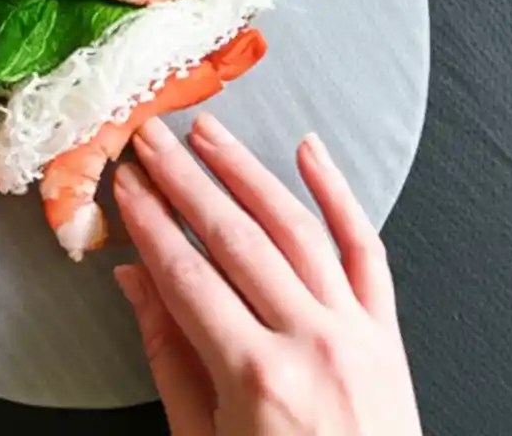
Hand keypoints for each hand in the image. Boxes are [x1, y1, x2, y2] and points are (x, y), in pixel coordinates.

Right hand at [112, 115, 421, 435]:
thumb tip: (136, 280)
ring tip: (209, 133)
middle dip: (186, 181)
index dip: (150, 223)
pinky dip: (339, 195)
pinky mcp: (386, 330)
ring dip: (247, 172)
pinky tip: (309, 153)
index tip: (125, 186)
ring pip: (297, 228)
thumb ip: (169, 357)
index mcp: (256, 377)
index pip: (188, 275)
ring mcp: (355, 331)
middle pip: (236, 239)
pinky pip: (366, 249)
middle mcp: (309, 343)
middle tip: (152, 140)